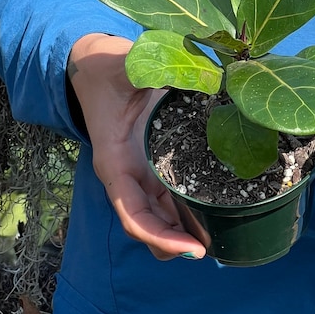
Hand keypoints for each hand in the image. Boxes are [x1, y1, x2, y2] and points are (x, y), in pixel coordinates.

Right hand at [67, 34, 206, 260]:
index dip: (160, 237)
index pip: (133, 215)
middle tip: (214, 248)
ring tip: (221, 237)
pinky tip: (216, 211)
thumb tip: (207, 75)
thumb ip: (158, 70)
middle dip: (175, 243)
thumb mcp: (127, 66)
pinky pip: (169, 195)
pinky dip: (187, 209)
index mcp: (114, 162)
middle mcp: (126, 175)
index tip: (192, 249)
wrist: (94, 64)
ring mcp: (139, 172)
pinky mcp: (152, 163)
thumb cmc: (108, 67)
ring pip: (159, 216)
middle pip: (147, 226)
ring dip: (183, 231)